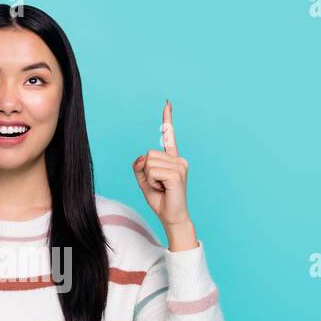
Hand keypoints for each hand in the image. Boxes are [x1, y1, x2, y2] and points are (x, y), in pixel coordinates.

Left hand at [132, 100, 194, 244]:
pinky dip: (152, 182)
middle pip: (148, 154)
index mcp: (172, 159)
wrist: (171, 217)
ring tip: (161, 188)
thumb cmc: (160, 200)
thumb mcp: (144, 181)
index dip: (167, 119)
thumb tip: (143, 157)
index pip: (168, 136)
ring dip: (149, 178)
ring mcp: (180, 166)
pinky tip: (163, 189)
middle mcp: (178, 159)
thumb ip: (140, 166)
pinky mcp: (177, 174)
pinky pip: (152, 171)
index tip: (167, 103)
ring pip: (149, 162)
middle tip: (157, 185)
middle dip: (146, 171)